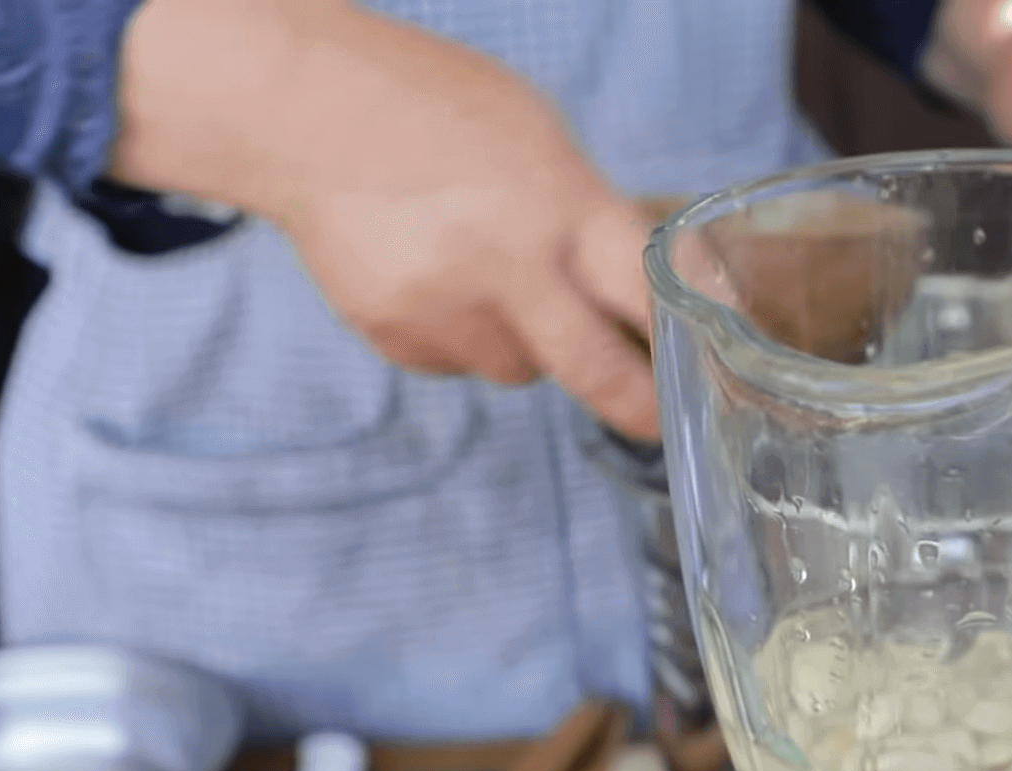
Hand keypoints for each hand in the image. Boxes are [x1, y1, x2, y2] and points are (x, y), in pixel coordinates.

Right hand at [111, 0, 660, 436]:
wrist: (304, 114)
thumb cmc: (435, 109)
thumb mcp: (539, 141)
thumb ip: (586, 217)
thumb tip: (638, 288)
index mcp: (561, 205)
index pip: (648, 294)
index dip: (684, 338)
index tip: (707, 367)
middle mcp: (508, 267)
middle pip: (597, 372)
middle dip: (636, 405)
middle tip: (654, 419)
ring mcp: (447, 311)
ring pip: (522, 370)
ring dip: (527, 343)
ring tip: (490, 275)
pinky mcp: (397, 337)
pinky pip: (458, 363)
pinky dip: (462, 336)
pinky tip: (438, 278)